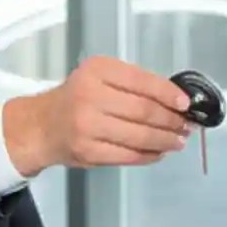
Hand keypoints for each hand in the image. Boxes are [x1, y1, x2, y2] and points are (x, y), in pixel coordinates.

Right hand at [4, 55, 191, 175]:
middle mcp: (90, 96)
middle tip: (185, 125)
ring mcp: (88, 126)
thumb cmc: (76, 99)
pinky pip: (129, 155)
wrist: (41, 126)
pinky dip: (149, 155)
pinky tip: (158, 152)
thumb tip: (175, 100)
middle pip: (144, 110)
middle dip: (171, 120)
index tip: (185, 103)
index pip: (142, 81)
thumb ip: (133, 84)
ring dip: (165, 140)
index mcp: (96, 71)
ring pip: (140, 135)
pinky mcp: (88, 151)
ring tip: (177, 141)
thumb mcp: (99, 77)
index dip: (168, 94)